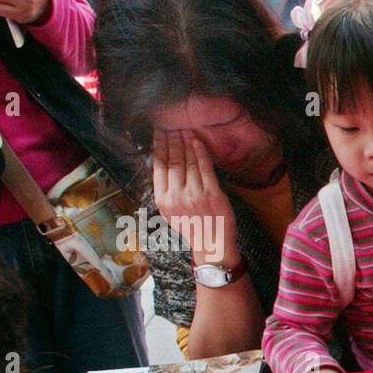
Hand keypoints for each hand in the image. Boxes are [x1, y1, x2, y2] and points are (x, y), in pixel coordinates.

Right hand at [152, 130, 238, 267]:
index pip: (159, 167)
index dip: (159, 147)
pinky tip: (198, 142)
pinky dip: (201, 153)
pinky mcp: (213, 194)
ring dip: (186, 143)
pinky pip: (205, 168)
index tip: (159, 133)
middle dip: (172, 140)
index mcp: (163, 200)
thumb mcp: (170, 212)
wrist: (212, 245)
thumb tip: (161, 164)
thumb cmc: (192, 226)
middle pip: (173, 161)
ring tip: (185, 130)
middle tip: (173, 127)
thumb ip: (165, 191)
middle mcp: (176, 197)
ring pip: (188, 162)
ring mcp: (195, 195)